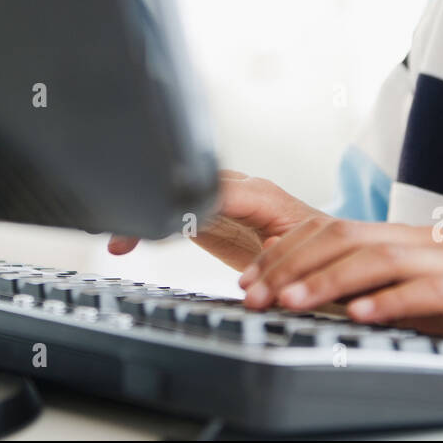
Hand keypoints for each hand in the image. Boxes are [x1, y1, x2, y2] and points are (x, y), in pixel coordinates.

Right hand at [106, 170, 322, 272]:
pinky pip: (175, 215)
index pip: (220, 191)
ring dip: (146, 216)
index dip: (190, 203)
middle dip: (156, 204)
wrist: (324, 252)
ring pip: (176, 197)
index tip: (164, 219)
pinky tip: (126, 242)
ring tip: (118, 239)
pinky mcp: (212, 214)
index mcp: (262, 195)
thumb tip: (265, 251)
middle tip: (126, 229)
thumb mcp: (304, 255)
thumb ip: (282, 252)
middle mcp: (239, 190)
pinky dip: (151, 228)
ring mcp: (223, 200)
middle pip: (188, 188)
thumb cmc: (318, 253)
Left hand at [236, 217, 442, 376]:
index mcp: (405, 240)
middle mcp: (427, 242)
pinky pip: (428, 291)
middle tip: (259, 292)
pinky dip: (390, 301)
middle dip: (295, 264)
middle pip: (349, 236)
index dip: (285, 251)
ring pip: (382, 257)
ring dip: (331, 280)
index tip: (249, 279)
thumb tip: (297, 292)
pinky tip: (360, 315)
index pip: (332, 229)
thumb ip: (360, 291)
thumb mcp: (404, 305)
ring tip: (295, 301)